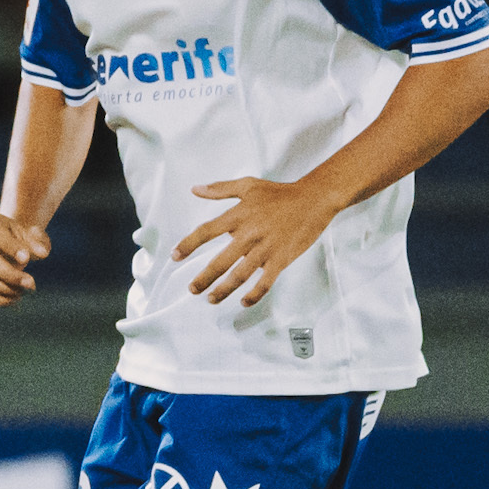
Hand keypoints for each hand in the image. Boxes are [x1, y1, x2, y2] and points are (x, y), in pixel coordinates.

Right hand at [0, 211, 49, 305]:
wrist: (15, 242)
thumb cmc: (27, 238)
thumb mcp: (36, 235)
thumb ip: (39, 242)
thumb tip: (42, 254)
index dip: (11, 248)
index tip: (27, 259)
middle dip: (10, 275)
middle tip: (32, 284)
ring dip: (7, 290)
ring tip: (26, 290)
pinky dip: (0, 299)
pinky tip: (16, 298)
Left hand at [175, 177, 341, 306]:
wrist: (313, 199)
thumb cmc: (280, 193)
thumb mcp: (248, 185)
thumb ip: (220, 189)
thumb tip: (195, 189)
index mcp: (239, 215)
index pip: (206, 231)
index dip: (188, 244)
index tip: (174, 256)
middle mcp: (249, 234)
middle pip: (220, 261)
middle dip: (204, 278)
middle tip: (192, 289)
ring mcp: (266, 248)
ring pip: (239, 275)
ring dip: (223, 290)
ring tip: (211, 299)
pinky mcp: (282, 259)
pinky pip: (265, 282)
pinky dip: (254, 295)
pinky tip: (243, 302)